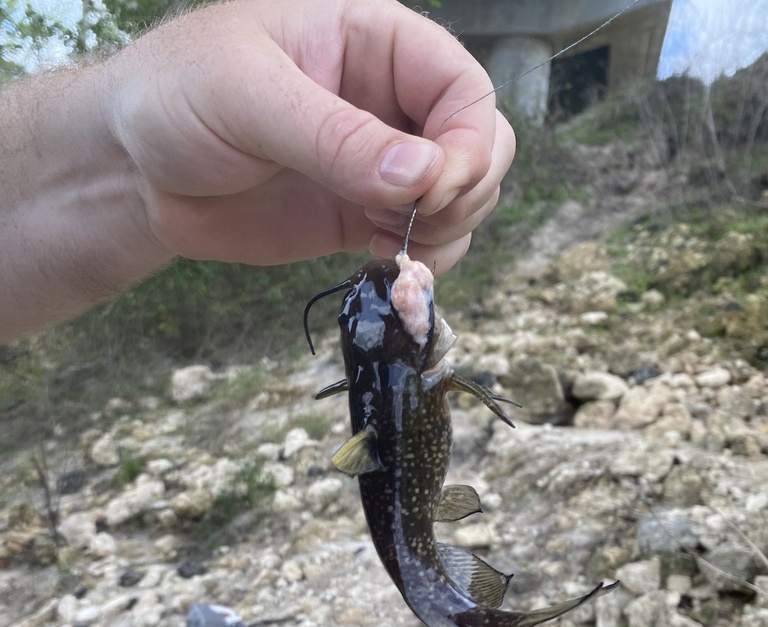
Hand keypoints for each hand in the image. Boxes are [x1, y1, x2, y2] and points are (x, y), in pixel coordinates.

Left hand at [106, 0, 515, 272]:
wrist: (134, 169)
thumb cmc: (176, 98)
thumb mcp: (249, 98)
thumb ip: (335, 136)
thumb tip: (422, 175)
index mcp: (373, 42)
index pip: (463, 86)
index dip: (468, 140)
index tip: (435, 188)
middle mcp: (388, 103)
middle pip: (480, 143)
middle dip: (467, 189)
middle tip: (416, 220)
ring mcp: (377, 165)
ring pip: (461, 199)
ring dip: (448, 232)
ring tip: (393, 244)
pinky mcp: (359, 217)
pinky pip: (421, 240)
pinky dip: (419, 260)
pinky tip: (383, 261)